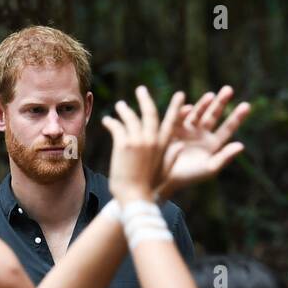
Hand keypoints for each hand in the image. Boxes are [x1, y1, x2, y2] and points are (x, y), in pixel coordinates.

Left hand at [102, 86, 184, 203]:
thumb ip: (171, 158)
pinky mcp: (123, 144)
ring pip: (130, 117)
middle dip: (145, 99)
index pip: (171, 122)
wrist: (134, 198)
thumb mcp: (164, 173)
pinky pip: (116, 126)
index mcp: (163, 146)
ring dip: (124, 110)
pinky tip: (107, 120)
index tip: (180, 96)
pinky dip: (111, 122)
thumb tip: (180, 146)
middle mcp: (152, 140)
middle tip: (141, 89)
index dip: (176, 108)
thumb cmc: (149, 189)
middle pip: (149, 113)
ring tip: (120, 106)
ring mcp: (138, 141)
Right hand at [156, 85, 248, 198]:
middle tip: (229, 89)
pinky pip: (180, 118)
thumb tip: (241, 145)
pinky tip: (188, 108)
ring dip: (203, 104)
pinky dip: (183, 112)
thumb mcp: (209, 169)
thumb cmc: (190, 177)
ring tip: (210, 96)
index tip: (246, 105)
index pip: (227, 128)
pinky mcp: (174, 129)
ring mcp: (188, 130)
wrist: (166, 180)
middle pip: (214, 115)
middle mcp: (202, 134)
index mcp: (214, 144)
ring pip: (198, 113)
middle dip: (220, 102)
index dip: (237, 117)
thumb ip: (225, 157)